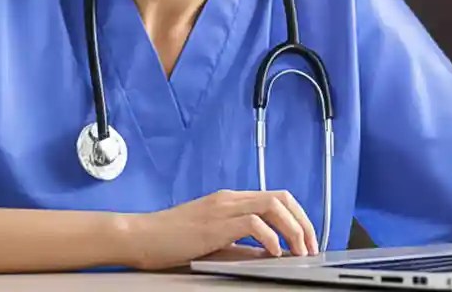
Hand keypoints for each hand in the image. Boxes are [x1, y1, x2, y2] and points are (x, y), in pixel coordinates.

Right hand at [121, 189, 318, 270]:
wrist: (140, 236)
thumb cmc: (170, 240)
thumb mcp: (214, 241)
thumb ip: (241, 245)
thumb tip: (270, 254)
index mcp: (231, 200)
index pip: (277, 198)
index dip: (298, 217)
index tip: (307, 239)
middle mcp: (230, 198)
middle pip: (282, 198)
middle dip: (303, 222)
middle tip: (311, 246)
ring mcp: (223, 207)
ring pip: (273, 206)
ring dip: (293, 229)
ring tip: (299, 251)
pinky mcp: (215, 222)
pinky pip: (252, 222)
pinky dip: (270, 237)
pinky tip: (274, 253)